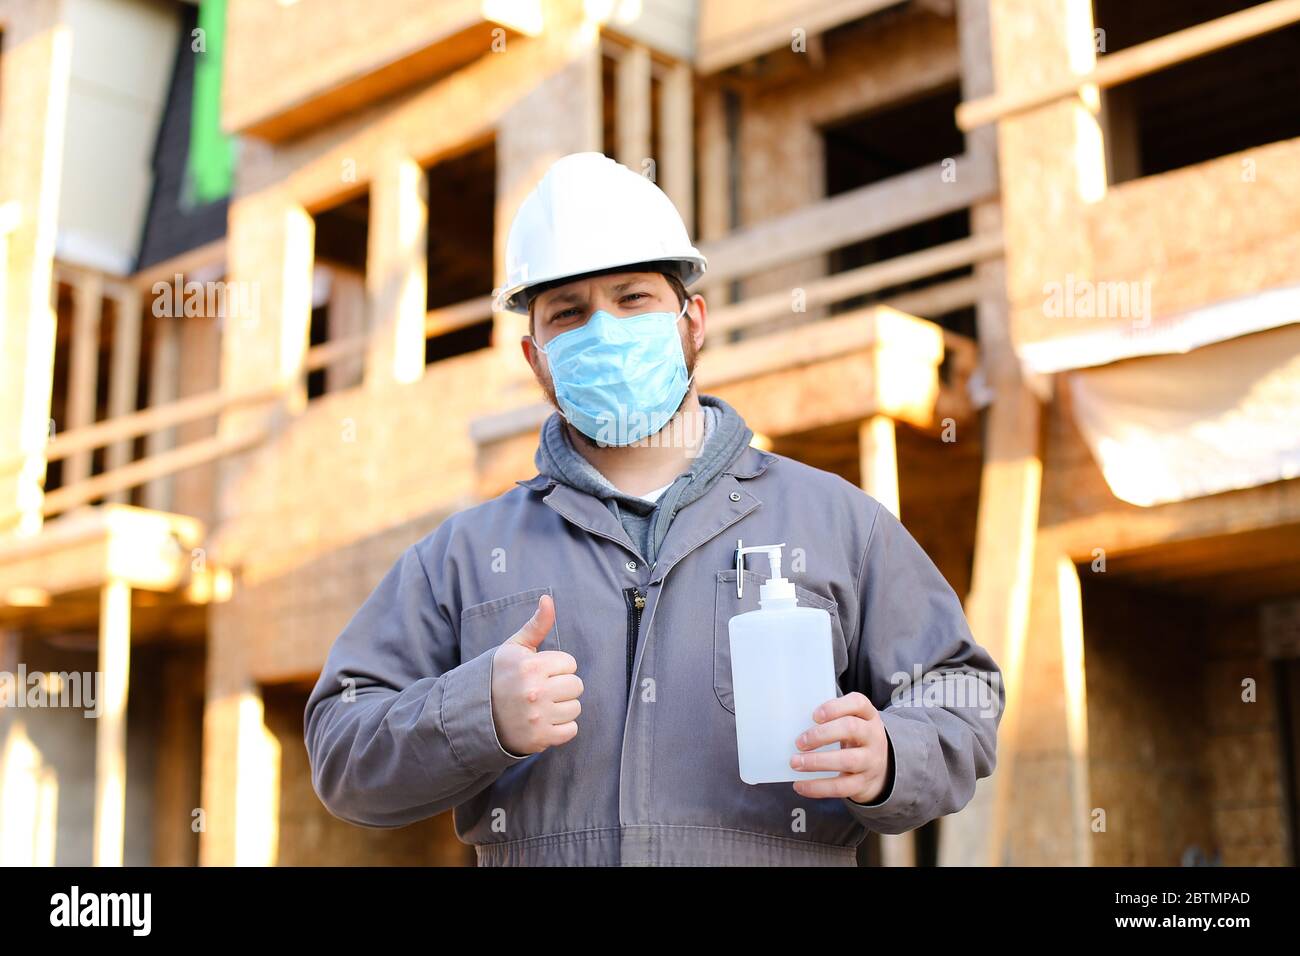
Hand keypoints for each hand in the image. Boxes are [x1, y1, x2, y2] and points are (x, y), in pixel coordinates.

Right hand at [490, 594, 582, 755]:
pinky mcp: (539, 738)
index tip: (540, 672)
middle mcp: (534, 691)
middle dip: (562, 687)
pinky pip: (571, 730)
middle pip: (576, 686)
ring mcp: (536, 717)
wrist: (475, 715)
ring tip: (541, 706)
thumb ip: (536, 625)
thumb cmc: (498, 676)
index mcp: (530, 666)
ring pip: (575, 708)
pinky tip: (544, 721)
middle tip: (542, 690)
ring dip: (562, 708)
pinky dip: (561, 728)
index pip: (570, 664)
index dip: (557, 667)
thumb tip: (548, 599)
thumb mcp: (513, 648)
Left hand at [789, 691, 890, 802]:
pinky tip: (800, 785)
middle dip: (822, 734)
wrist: (880, 769)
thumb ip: (829, 720)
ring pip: (847, 760)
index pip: (859, 703)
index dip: (835, 707)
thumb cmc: (855, 739)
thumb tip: (792, 724)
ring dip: (817, 762)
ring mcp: (871, 761)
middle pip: (851, 728)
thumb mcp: (851, 722)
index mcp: (868, 715)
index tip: (815, 716)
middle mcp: (873, 736)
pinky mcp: (863, 783)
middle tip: (799, 742)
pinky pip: (841, 787)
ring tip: (795, 762)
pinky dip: (818, 788)